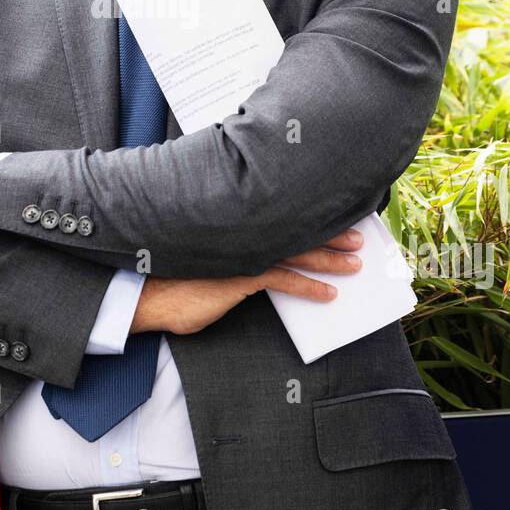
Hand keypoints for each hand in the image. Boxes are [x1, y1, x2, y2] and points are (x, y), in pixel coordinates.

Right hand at [130, 229, 364, 335]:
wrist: (150, 290)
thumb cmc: (174, 272)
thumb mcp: (208, 252)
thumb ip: (232, 245)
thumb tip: (252, 245)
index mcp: (238, 225)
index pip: (283, 217)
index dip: (311, 218)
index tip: (335, 215)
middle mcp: (245, 234)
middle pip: (297, 230)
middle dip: (331, 234)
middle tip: (359, 236)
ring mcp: (244, 253)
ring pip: (297, 253)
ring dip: (329, 259)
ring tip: (354, 264)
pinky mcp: (241, 277)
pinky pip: (284, 281)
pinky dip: (308, 287)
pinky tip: (328, 295)